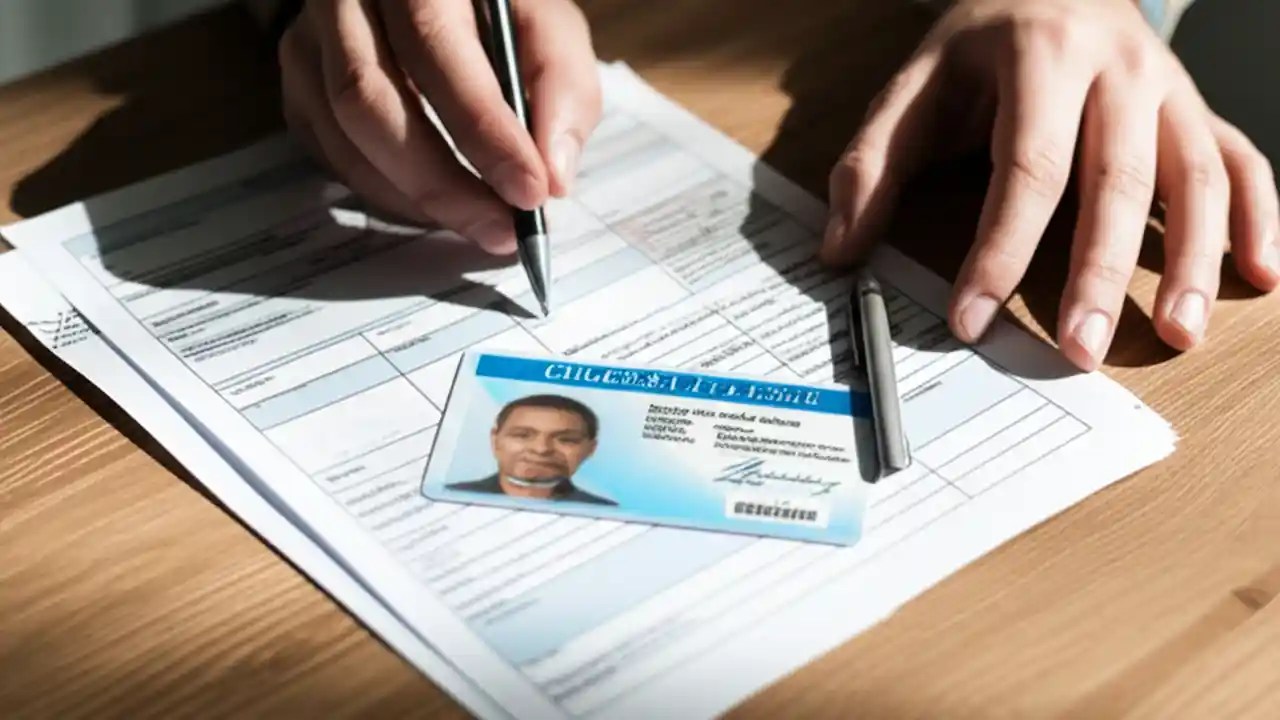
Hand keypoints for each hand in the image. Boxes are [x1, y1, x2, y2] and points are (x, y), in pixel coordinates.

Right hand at [277, 0, 601, 254]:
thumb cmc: (492, 6)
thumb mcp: (545, 23)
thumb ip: (561, 89)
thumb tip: (552, 177)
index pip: (434, 48)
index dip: (482, 129)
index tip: (529, 191)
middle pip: (370, 101)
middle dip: (442, 182)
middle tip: (500, 229)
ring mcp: (308, 39)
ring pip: (343, 136)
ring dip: (415, 197)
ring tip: (478, 223)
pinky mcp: (298, 82)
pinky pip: (331, 155)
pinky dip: (388, 193)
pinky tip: (435, 204)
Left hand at [821, 0, 1279, 370]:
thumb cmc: (982, 43)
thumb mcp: (914, 86)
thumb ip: (870, 165)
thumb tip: (839, 249)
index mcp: (1042, 59)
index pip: (1027, 170)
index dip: (1000, 251)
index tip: (972, 317)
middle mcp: (1119, 72)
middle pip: (1118, 184)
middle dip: (1099, 276)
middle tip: (1079, 350)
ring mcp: (1170, 90)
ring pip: (1194, 180)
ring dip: (1192, 262)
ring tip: (1178, 335)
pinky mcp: (1197, 110)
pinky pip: (1243, 163)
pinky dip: (1260, 219)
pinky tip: (1259, 277)